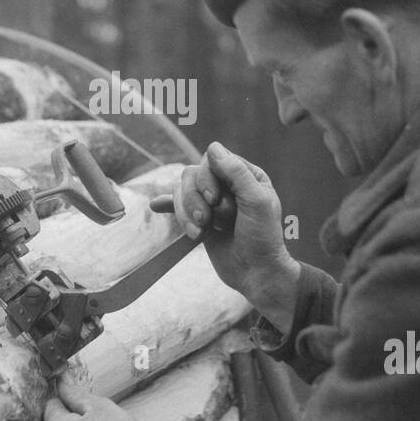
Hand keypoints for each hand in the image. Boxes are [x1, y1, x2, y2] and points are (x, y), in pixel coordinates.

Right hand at [165, 141, 300, 326]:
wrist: (256, 274)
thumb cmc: (263, 238)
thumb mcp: (256, 202)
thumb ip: (237, 173)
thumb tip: (213, 147)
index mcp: (245, 176)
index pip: (213, 161)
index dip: (208, 179)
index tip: (215, 200)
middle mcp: (226, 186)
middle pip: (192, 175)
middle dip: (195, 199)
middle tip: (208, 220)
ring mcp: (211, 204)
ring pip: (182, 191)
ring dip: (186, 213)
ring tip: (200, 233)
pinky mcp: (199, 220)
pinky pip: (177, 206)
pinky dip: (167, 206)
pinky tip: (156, 206)